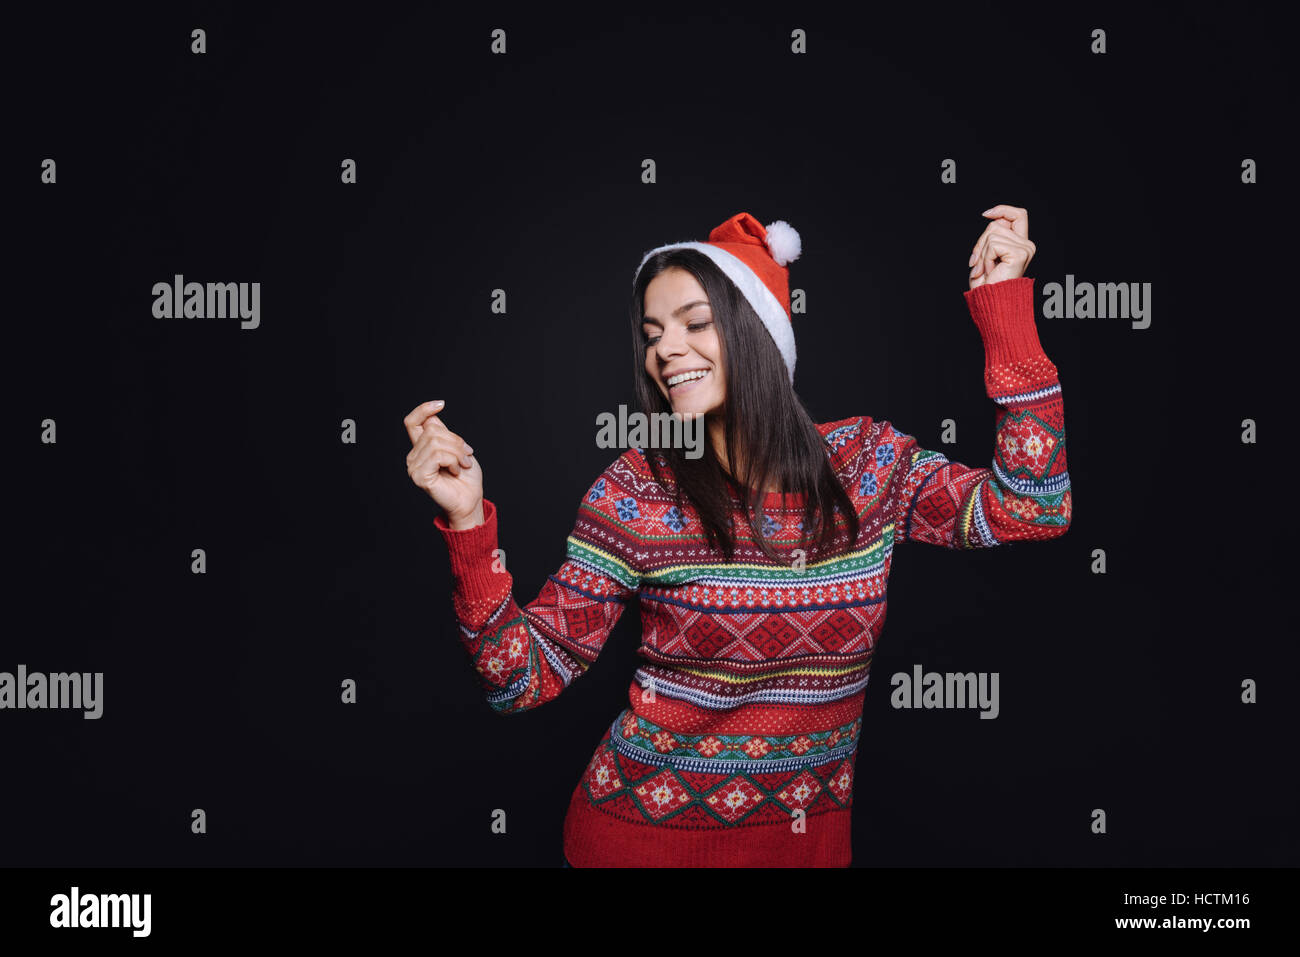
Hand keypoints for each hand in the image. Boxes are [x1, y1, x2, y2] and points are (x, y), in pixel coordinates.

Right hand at [404, 399, 483, 525]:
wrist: (470, 499)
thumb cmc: (466, 477)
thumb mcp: (457, 448)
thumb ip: (443, 433)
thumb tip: (431, 417)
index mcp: (422, 447)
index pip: (412, 422)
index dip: (423, 409)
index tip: (441, 404)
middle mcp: (414, 456)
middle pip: (432, 431)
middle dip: (455, 441)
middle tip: (466, 455)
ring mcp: (414, 466)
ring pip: (436, 442)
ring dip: (457, 452)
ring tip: (463, 464)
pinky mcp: (419, 476)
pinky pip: (438, 456)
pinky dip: (453, 461)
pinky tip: (455, 471)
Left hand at [967, 204, 1036, 288]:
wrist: (991, 302)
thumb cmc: (987, 284)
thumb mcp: (986, 254)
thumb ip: (992, 236)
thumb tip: (990, 217)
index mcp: (1020, 244)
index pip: (1018, 215)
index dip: (1002, 210)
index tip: (986, 214)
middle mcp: (1027, 245)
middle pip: (996, 225)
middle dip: (980, 243)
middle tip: (977, 264)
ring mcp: (1025, 248)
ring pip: (992, 235)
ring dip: (981, 254)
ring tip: (985, 270)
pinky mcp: (1019, 253)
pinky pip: (993, 245)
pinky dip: (985, 259)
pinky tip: (989, 272)